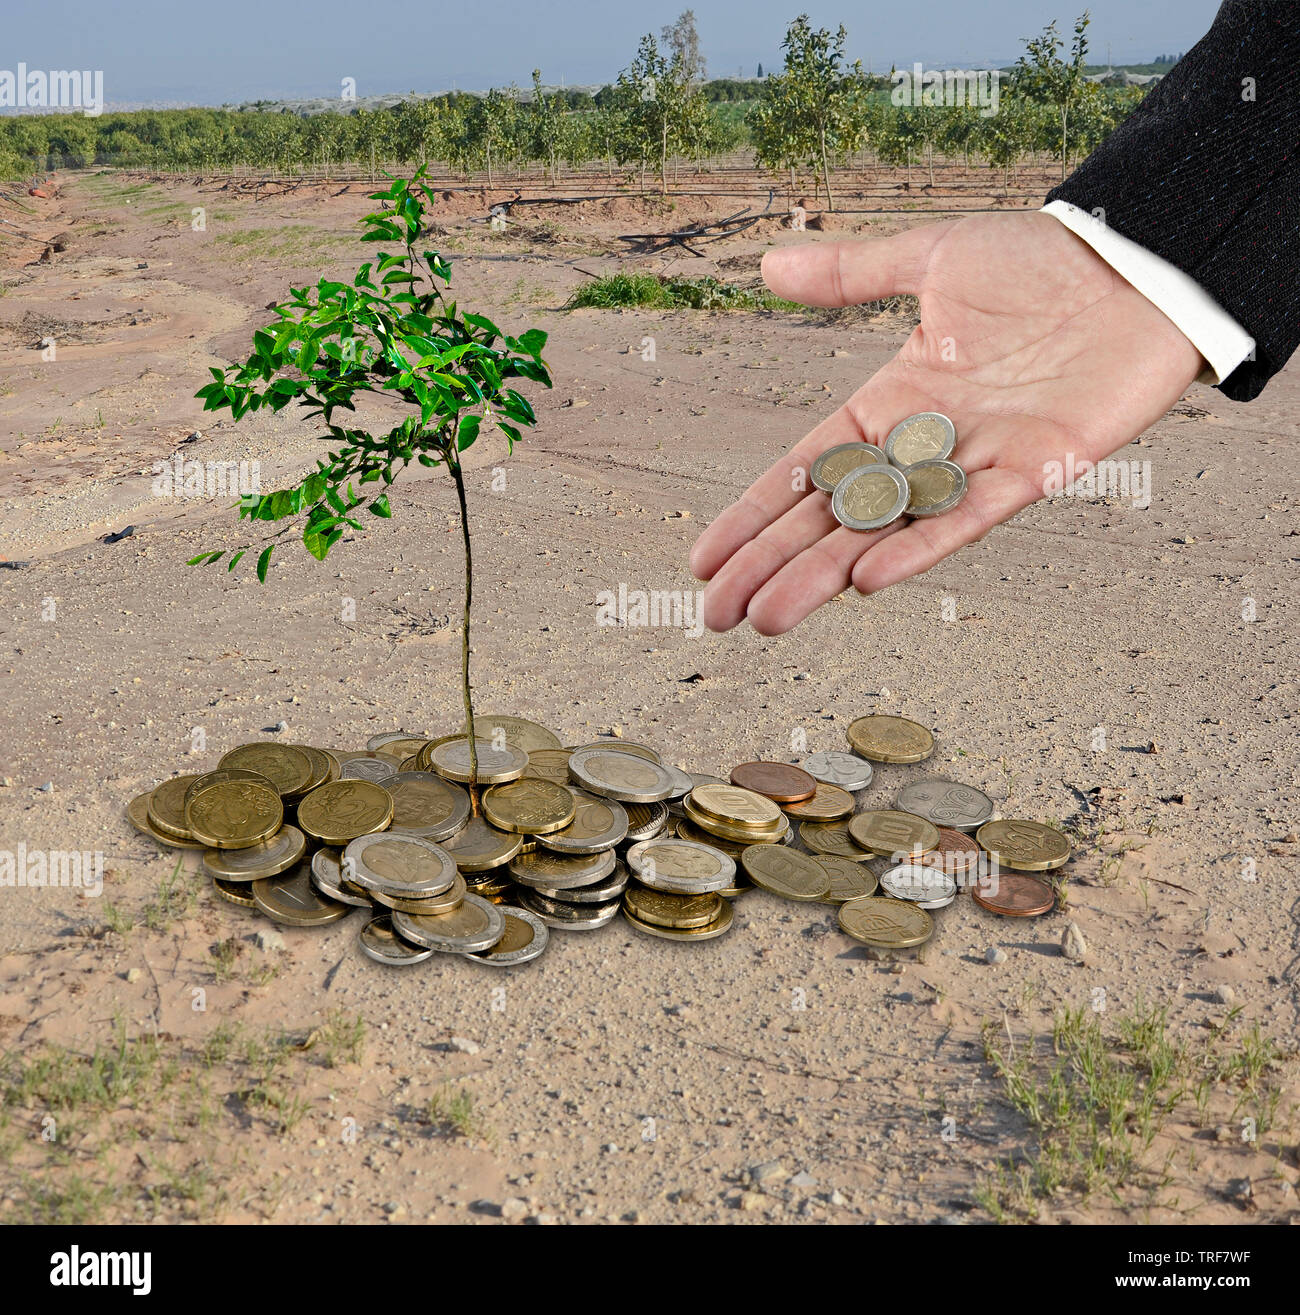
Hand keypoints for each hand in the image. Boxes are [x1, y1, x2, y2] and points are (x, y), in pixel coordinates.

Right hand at [689, 213, 1203, 634]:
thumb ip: (851, 275)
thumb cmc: (1042, 260)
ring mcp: (973, 465)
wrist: (1140, 265)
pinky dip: (920, 550)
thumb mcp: (931, 259)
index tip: (705, 557)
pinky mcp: (1034, 471)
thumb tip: (767, 266)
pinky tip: (867, 582)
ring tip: (772, 618)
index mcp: (889, 402)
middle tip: (720, 617)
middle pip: (830, 518)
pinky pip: (967, 519)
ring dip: (825, 578)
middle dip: (771, 567)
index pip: (803, 470)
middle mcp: (922, 445)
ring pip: (885, 533)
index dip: (752, 513)